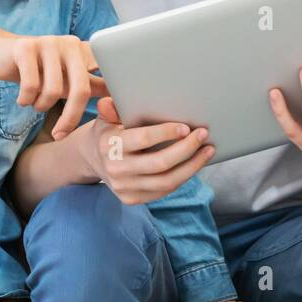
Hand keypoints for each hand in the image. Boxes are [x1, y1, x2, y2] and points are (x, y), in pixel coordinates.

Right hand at [0, 32, 108, 139]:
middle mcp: (70, 44)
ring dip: (42, 105)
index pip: (102, 80)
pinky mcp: (25, 48)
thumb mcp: (69, 79)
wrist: (1, 52)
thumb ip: (94, 86)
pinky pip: (31, 85)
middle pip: (81, 89)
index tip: (97, 122)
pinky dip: (26, 99)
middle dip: (71, 118)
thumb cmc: (41, 70)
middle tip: (60, 134)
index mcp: (85, 51)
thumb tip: (121, 102)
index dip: (103, 104)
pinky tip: (23, 99)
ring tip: (35, 103)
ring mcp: (48, 43)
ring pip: (53, 90)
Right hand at [78, 97, 214, 204]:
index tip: (186, 127)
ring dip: (192, 166)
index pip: (143, 139)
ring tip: (208, 150)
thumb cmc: (108, 132)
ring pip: (166, 182)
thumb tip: (108, 102)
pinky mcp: (132, 199)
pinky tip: (195, 164)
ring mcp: (124, 188)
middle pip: (159, 163)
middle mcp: (116, 169)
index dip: (166, 133)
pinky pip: (164, 191)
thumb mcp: (106, 118)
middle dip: (186, 149)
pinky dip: (183, 177)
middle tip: (203, 135)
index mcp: (109, 145)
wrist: (93, 159)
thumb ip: (110, 109)